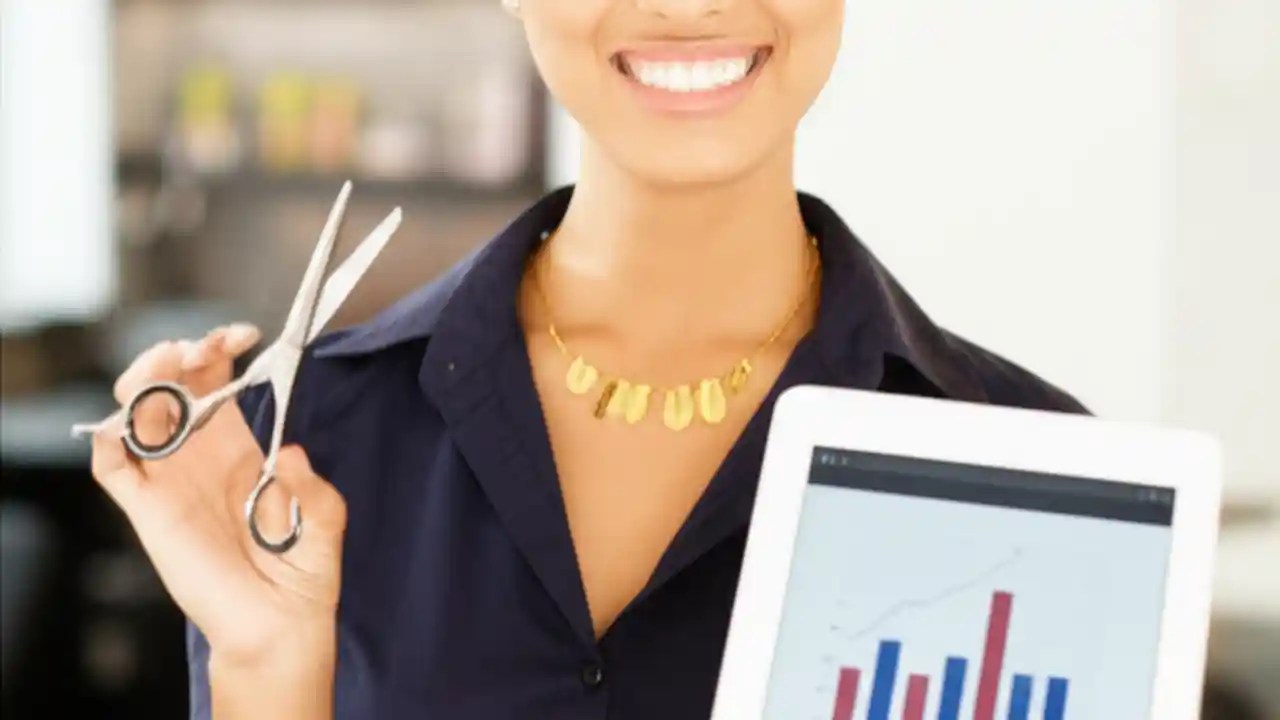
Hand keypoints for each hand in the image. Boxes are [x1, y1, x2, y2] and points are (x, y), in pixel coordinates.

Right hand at [90, 324, 346, 665]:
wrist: (278, 623)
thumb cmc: (302, 569)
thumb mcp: (326, 518)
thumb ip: (312, 485)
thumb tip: (287, 452)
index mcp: (237, 446)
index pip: (216, 381)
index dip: (220, 349)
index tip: (242, 334)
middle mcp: (198, 455)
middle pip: (170, 385)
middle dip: (178, 353)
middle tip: (200, 349)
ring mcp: (170, 480)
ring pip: (136, 412)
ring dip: (144, 379)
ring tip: (169, 364)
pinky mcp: (148, 511)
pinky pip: (112, 468)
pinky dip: (108, 440)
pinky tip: (127, 426)